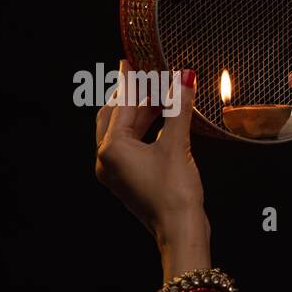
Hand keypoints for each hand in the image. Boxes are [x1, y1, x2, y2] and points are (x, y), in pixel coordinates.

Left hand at [95, 63, 205, 243]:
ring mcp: (117, 172)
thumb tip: (183, 78)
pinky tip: (160, 121)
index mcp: (111, 149)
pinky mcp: (130, 180)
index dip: (129, 81)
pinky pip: (131, 147)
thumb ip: (179, 109)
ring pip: (123, 133)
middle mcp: (107, 161)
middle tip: (144, 75)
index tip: (131, 61)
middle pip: (115, 117)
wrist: (180, 230)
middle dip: (131, 96)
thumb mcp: (177, 145)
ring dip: (140, 113)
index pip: (120, 105)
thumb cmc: (175, 193)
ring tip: (157, 95)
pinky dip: (144, 130)